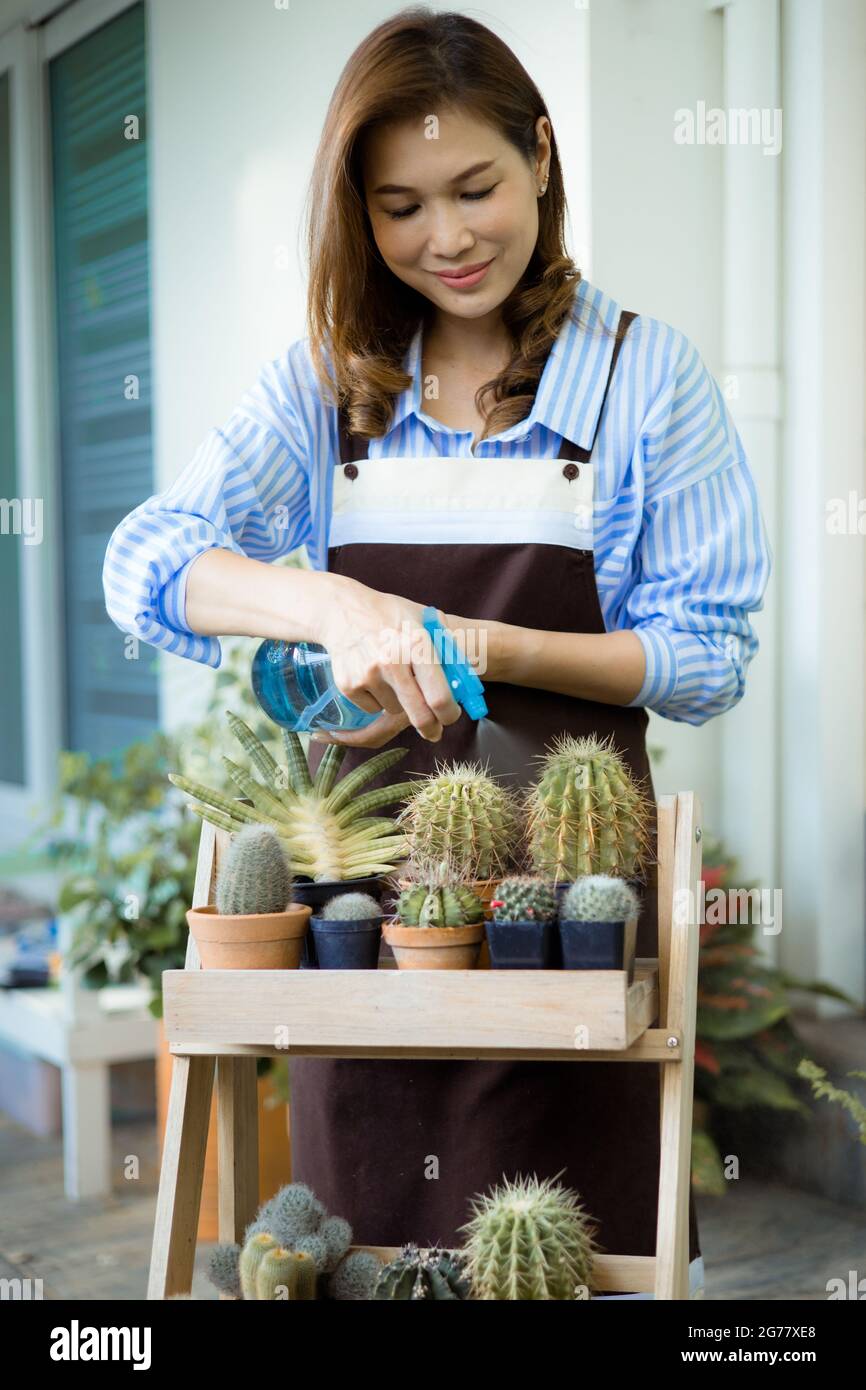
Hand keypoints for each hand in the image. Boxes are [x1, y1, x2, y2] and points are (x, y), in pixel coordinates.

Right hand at [315, 577, 461, 742]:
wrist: (343, 609)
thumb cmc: (391, 615)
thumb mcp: (424, 621)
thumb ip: (447, 651)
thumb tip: (466, 687)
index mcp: (417, 644)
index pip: (439, 696)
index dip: (449, 714)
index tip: (451, 716)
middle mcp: (392, 661)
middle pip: (419, 715)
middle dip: (430, 728)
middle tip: (434, 731)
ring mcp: (367, 674)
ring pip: (394, 710)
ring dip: (399, 701)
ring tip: (391, 674)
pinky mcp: (348, 684)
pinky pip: (372, 707)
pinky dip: (376, 697)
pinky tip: (371, 674)